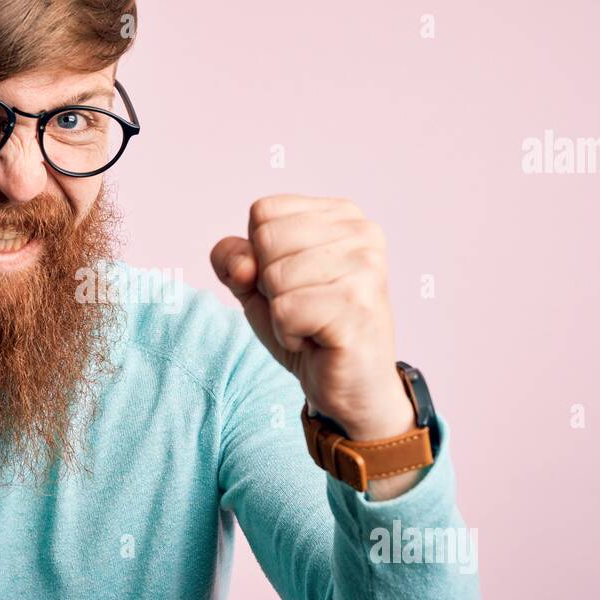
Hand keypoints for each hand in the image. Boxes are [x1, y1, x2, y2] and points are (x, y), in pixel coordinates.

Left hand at [211, 195, 414, 441]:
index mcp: (341, 214)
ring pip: (274, 277)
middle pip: (266, 240)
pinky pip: (285, 311)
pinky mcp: (357, 305)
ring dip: (280, 313)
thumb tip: (241, 264)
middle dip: (269, 284)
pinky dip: (288, 334)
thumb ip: (234, 260)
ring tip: (312, 324)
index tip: (294, 283)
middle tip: (304, 307)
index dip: (260, 255)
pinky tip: (317, 340)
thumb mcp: (258, 286)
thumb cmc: (307, 328)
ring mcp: (365, 267)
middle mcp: (361, 232)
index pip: (263, 212)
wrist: (351, 387)